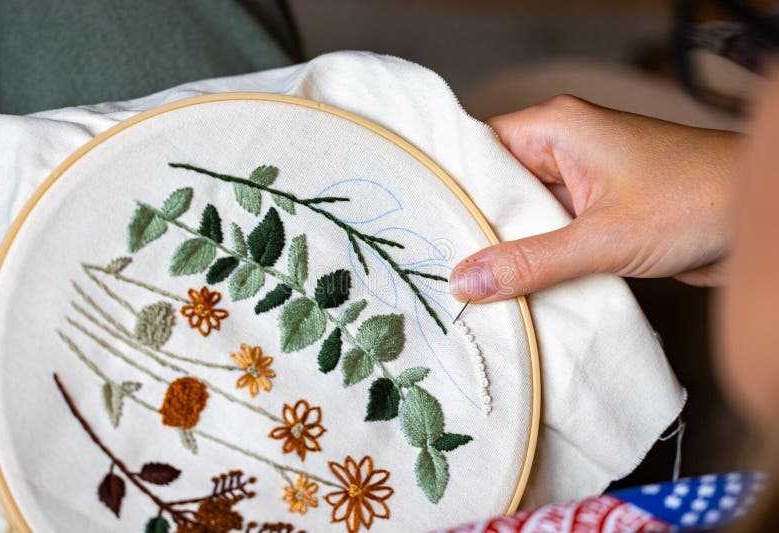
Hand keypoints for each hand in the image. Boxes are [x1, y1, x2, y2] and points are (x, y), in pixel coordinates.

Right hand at [450, 95, 739, 302]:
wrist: (762, 221)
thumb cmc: (695, 202)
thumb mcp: (602, 237)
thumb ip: (530, 262)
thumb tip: (466, 282)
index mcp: (556, 128)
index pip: (479, 150)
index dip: (451, 187)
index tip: (420, 225)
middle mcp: (564, 149)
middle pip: (498, 188)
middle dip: (477, 228)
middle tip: (438, 266)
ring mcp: (581, 183)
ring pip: (524, 216)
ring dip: (508, 249)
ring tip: (466, 285)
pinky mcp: (597, 213)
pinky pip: (551, 235)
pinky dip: (536, 260)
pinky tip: (513, 289)